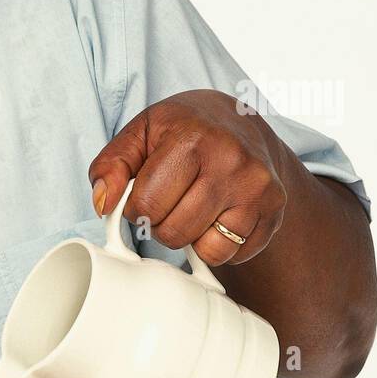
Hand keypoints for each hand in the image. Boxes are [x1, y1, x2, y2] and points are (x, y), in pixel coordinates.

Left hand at [89, 89, 286, 266]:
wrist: (241, 121)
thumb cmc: (185, 129)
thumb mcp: (140, 133)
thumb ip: (110, 166)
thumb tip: (103, 204)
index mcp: (194, 138)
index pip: (146, 207)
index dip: (137, 207)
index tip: (147, 192)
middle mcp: (232, 162)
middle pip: (175, 234)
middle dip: (163, 225)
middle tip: (171, 201)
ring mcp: (258, 189)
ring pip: (206, 251)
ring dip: (191, 239)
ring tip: (194, 207)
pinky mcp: (273, 212)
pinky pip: (233, 256)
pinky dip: (219, 244)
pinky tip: (218, 214)